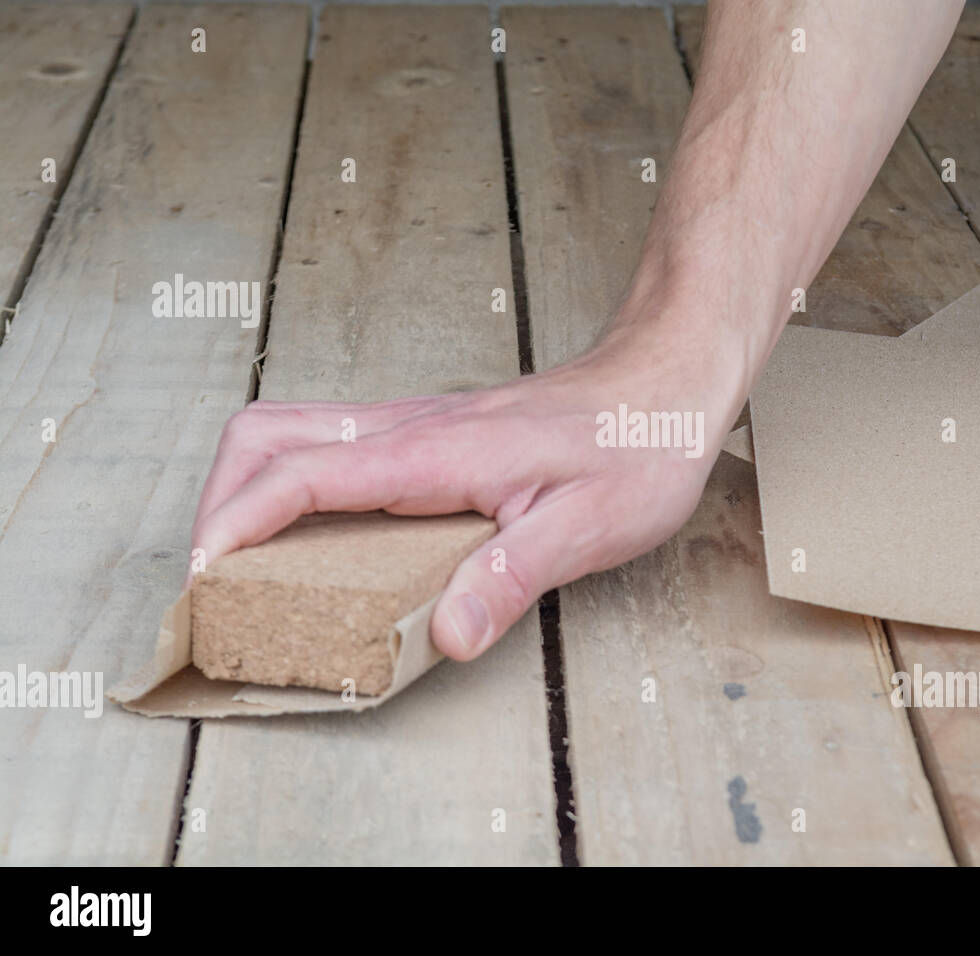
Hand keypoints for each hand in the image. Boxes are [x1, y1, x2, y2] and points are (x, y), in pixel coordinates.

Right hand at [190, 332, 735, 660]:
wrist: (666, 381)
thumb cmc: (637, 446)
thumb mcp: (588, 526)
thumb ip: (511, 579)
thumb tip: (447, 635)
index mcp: (436, 453)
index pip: (302, 474)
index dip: (238, 522)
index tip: (206, 574)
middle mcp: (411, 429)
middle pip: (268, 436)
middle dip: (219, 500)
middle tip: (215, 573)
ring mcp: (416, 425)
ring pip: (293, 432)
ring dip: (249, 488)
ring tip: (247, 560)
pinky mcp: (430, 434)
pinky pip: (333, 446)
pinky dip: (294, 484)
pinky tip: (319, 534)